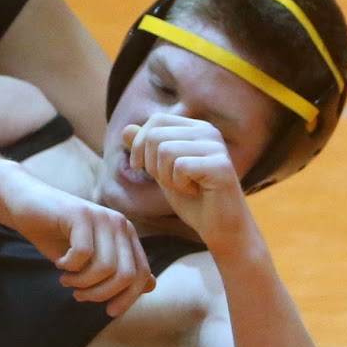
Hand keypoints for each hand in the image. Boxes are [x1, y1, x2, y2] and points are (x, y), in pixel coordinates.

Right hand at [1, 171, 153, 316]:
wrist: (24, 202)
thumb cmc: (56, 233)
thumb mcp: (89, 258)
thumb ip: (118, 269)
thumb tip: (151, 285)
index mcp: (126, 234)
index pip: (141, 274)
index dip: (128, 298)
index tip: (108, 311)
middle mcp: (119, 223)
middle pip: (126, 275)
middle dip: (101, 294)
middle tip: (79, 295)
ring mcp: (101, 216)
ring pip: (105, 267)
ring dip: (82, 282)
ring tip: (66, 280)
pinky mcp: (80, 214)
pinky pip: (83, 254)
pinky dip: (69, 266)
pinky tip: (60, 262)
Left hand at [124, 114, 249, 243]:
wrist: (220, 227)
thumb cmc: (192, 200)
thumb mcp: (161, 171)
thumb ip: (145, 149)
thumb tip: (126, 129)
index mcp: (195, 128)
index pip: (156, 120)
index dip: (140, 144)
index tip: (141, 167)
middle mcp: (208, 131)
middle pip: (156, 135)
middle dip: (152, 164)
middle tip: (171, 181)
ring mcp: (216, 146)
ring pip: (165, 150)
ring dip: (166, 176)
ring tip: (185, 186)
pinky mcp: (221, 165)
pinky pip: (180, 166)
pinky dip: (179, 185)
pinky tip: (196, 191)